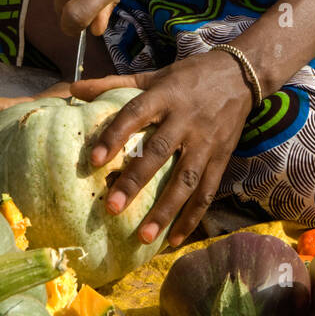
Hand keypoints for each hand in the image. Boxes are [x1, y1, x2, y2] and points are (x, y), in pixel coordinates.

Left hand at [76, 52, 254, 246]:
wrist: (241, 75)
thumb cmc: (190, 76)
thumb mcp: (155, 75)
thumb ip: (115, 84)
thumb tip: (73, 90)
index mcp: (166, 96)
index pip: (136, 114)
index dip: (115, 136)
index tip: (94, 160)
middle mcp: (186, 120)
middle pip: (160, 153)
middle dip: (136, 182)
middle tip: (112, 208)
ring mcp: (206, 142)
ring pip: (186, 180)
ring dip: (166, 210)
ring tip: (144, 236)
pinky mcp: (221, 158)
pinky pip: (207, 192)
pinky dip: (192, 218)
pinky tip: (174, 240)